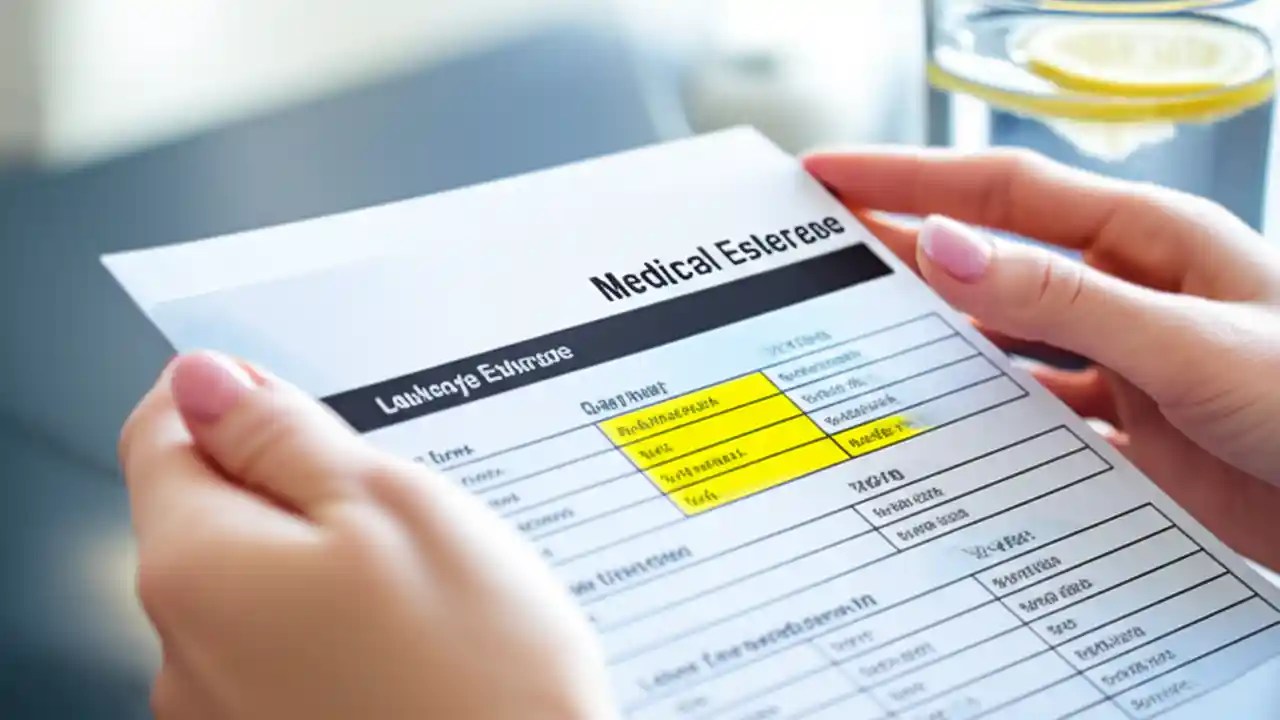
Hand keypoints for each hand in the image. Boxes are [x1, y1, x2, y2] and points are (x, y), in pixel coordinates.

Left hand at [119, 353, 615, 718]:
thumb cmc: (477, 677)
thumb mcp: (392, 505)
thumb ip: (282, 436)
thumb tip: (208, 383)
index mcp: (197, 571)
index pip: (161, 433)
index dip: (235, 398)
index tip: (301, 409)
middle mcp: (183, 653)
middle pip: (213, 514)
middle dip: (296, 491)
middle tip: (397, 515)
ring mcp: (222, 711)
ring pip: (258, 585)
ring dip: (324, 566)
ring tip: (419, 595)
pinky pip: (284, 651)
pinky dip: (336, 630)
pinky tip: (409, 646)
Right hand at [806, 149, 1279, 569]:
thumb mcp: (1185, 342)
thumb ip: (1061, 302)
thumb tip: (945, 248)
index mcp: (1149, 241)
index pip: (1004, 195)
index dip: (910, 179)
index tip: (831, 175)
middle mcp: (1129, 293)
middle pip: (994, 259)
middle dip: (905, 248)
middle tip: (817, 249)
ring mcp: (1125, 362)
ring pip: (1006, 339)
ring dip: (938, 335)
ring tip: (857, 334)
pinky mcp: (1129, 430)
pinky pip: (1034, 411)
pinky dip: (984, 416)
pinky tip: (942, 423)